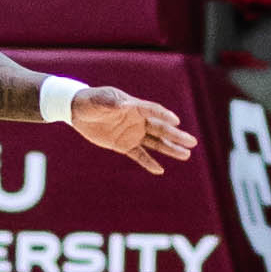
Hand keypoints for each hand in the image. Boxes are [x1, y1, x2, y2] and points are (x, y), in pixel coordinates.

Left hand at [70, 86, 198, 174]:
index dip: (164, 115)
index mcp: (133, 107)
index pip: (153, 111)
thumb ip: (111, 103)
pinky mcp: (124, 145)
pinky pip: (139, 155)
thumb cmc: (90, 101)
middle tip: (192, 142)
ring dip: (170, 149)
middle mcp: (137, 121)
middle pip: (161, 129)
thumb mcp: (99, 100)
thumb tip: (124, 106)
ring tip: (186, 155)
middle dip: (176, 136)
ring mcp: (132, 134)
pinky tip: (160, 170)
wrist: (77, 111)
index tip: (176, 121)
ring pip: (155, 143)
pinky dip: (148, 163)